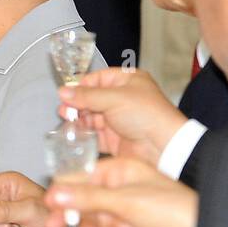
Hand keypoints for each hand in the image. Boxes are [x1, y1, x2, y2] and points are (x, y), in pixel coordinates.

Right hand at [44, 156, 198, 226]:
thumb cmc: (176, 208)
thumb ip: (89, 199)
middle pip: (82, 200)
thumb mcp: (126, 200)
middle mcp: (119, 192)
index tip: (48, 202)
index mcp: (121, 171)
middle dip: (69, 213)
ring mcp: (123, 214)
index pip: (82, 176)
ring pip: (91, 221)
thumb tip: (57, 194)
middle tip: (54, 225)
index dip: (64, 189)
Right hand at [56, 68, 187, 164]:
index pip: (98, 79)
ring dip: (79, 119)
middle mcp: (123, 99)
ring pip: (91, 117)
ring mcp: (118, 120)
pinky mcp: (114, 139)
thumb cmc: (148, 116)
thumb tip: (64, 91)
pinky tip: (75, 133)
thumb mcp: (114, 98)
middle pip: (92, 99)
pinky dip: (84, 134)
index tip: (67, 93)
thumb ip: (86, 95)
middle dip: (77, 104)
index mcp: (128, 81)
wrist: (163, 147)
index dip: (81, 86)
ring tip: (68, 121)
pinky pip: (94, 135)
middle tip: (66, 109)